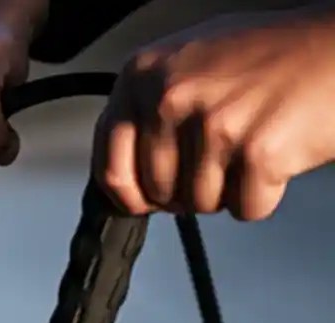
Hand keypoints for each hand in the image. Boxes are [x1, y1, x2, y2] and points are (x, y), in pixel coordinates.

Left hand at [94, 6, 334, 219]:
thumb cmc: (275, 52)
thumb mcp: (189, 61)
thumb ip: (148, 107)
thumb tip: (120, 165)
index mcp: (143, 74)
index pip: (108, 161)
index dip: (128, 191)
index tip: (140, 200)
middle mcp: (170, 97)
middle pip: (156, 192)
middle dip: (187, 189)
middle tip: (219, 161)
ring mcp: (213, 126)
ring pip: (199, 204)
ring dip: (228, 191)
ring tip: (251, 148)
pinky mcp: (257, 153)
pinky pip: (245, 208)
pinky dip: (263, 196)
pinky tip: (275, 158)